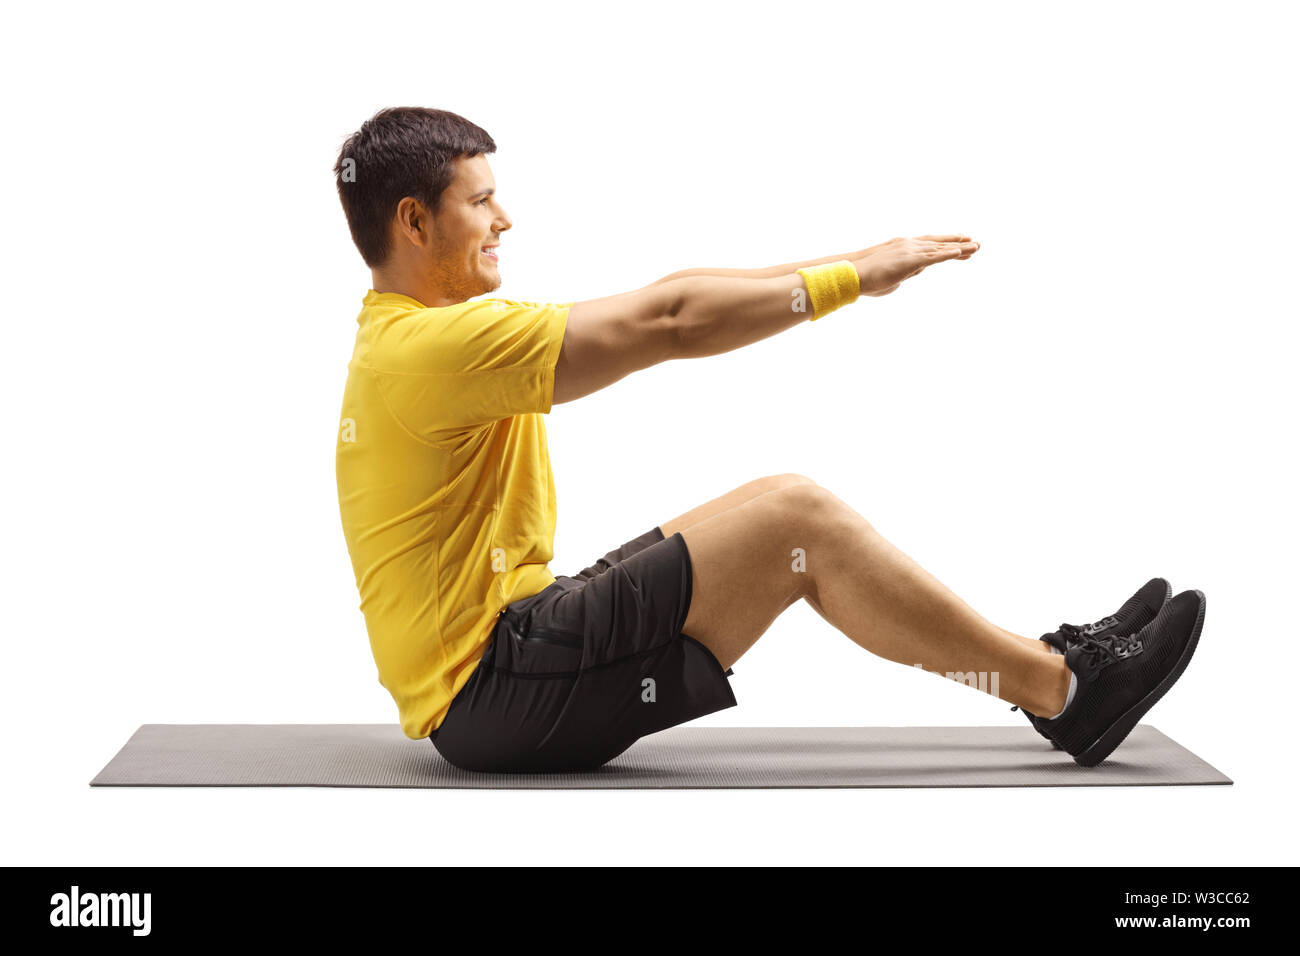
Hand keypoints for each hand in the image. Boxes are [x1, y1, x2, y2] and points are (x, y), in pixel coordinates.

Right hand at [855, 235, 978, 296]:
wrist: (853, 274)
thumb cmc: (866, 279)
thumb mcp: (889, 277)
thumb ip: (902, 274)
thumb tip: (908, 276)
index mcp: (902, 248)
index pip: (928, 245)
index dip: (944, 244)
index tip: (958, 244)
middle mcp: (908, 245)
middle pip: (938, 243)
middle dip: (957, 242)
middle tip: (974, 243)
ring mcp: (910, 250)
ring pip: (940, 248)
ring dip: (960, 248)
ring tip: (977, 247)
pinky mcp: (911, 260)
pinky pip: (935, 256)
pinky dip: (949, 253)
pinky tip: (962, 252)